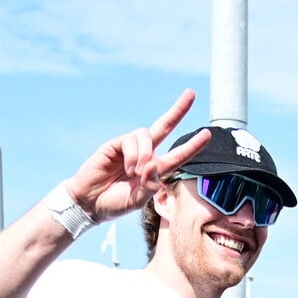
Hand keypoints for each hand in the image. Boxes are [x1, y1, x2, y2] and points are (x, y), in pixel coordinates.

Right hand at [67, 90, 212, 222]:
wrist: (89, 203)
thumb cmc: (115, 202)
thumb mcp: (137, 200)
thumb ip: (149, 186)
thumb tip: (153, 166)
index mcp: (154, 169)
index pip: (177, 154)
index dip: (193, 145)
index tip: (208, 134)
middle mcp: (145, 154)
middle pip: (164, 126)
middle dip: (178, 110)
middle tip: (191, 94)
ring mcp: (130, 148)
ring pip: (147, 135)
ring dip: (146, 153)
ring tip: (136, 172)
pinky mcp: (115, 144)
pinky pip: (131, 140)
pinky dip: (134, 155)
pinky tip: (128, 168)